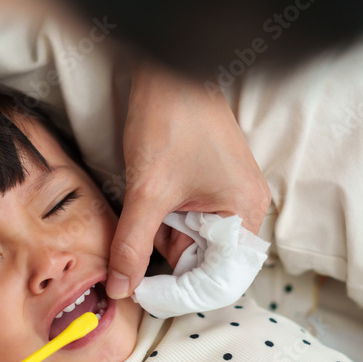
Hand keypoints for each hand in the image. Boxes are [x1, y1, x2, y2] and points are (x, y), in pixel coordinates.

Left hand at [106, 60, 270, 297]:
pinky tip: (138, 214)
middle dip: (164, 270)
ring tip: (130, 230)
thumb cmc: (170, 120)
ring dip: (156, 245)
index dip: (177, 295)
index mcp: (243, 216)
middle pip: (203, 266)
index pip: (216, 282)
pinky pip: (183, 223)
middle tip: (124, 270)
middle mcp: (242, 212)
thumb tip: (119, 289)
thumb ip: (131, 245)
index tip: (136, 293)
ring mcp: (224, 200)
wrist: (168, 67)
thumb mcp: (146, 191)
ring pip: (188, 245)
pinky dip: (157, 225)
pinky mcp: (205, 188)